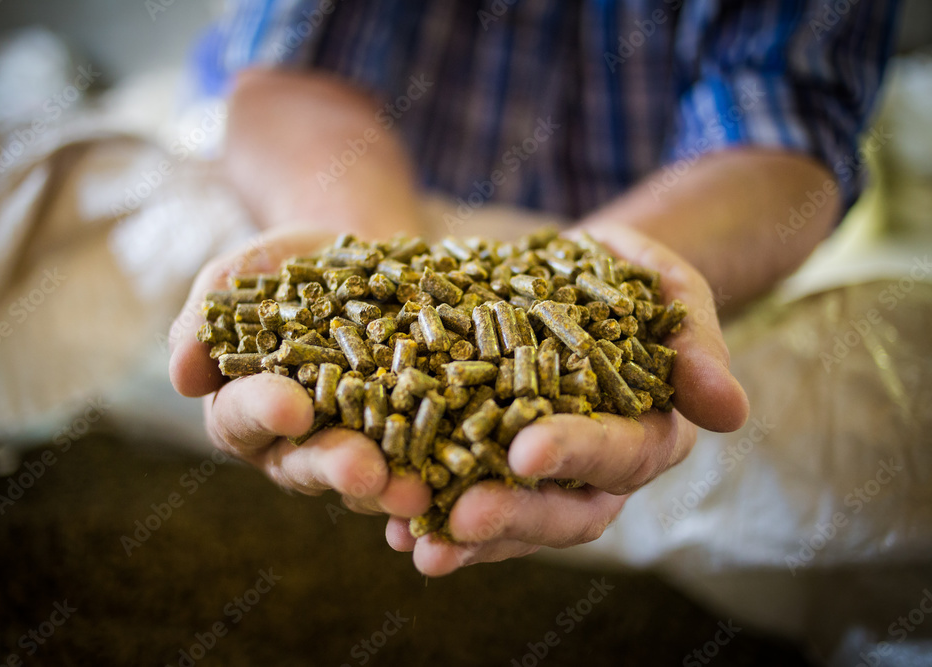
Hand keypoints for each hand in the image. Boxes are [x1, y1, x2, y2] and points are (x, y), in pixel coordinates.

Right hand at [169, 227, 430, 517]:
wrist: (360, 256)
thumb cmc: (287, 266)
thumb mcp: (242, 275)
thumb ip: (207, 319)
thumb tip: (179, 374)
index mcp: (243, 408)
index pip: (244, 416)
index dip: (266, 412)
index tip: (291, 406)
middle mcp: (295, 442)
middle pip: (308, 464)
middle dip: (335, 466)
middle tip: (362, 468)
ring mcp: (356, 445)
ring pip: (369, 477)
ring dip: (392, 487)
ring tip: (418, 489)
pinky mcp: (410, 439)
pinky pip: (423, 462)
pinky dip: (441, 472)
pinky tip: (462, 475)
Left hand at [385, 224, 749, 575]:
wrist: (571, 275)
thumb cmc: (627, 277)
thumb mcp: (666, 286)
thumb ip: (695, 339)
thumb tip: (730, 410)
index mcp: (649, 431)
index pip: (621, 451)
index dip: (577, 453)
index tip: (527, 450)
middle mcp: (597, 471)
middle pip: (564, 510)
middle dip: (513, 515)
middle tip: (460, 517)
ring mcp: (542, 477)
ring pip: (512, 521)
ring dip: (464, 536)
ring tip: (413, 542)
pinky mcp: (489, 466)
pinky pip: (464, 498)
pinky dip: (430, 513)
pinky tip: (389, 526)